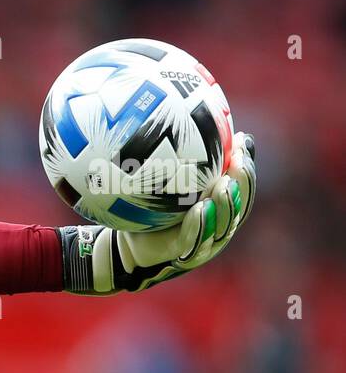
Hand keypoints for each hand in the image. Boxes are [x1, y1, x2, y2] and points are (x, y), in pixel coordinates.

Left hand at [60, 132, 255, 294]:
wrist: (125, 244)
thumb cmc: (147, 211)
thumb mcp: (163, 182)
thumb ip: (177, 160)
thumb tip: (173, 116)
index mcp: (219, 208)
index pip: (242, 186)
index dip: (246, 164)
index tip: (242, 140)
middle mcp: (217, 226)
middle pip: (240, 205)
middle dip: (243, 183)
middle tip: (238, 161)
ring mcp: (204, 244)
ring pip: (223, 225)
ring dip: (226, 204)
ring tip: (223, 184)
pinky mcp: (184, 256)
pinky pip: (195, 240)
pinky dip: (199, 225)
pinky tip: (199, 208)